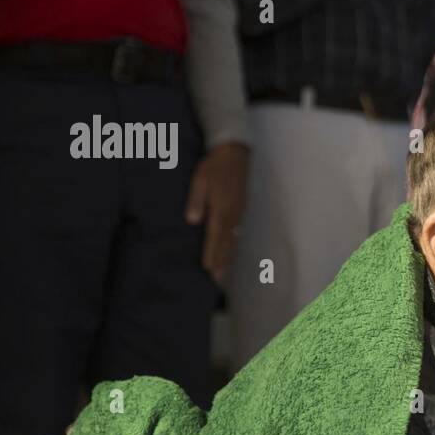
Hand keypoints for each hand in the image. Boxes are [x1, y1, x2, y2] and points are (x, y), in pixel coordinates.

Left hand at [185, 141, 248, 285]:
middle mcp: (233, 214)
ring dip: (228, 256)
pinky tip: (230, 250)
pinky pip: (238, 232)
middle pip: (227, 243)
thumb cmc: (213, 166)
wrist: (235, 153)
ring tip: (223, 272)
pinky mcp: (242, 209)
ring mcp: (240, 212)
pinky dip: (233, 245)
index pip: (215, 236)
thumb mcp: (200, 179)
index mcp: (221, 208)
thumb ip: (196, 200)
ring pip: (234, 240)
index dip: (211, 253)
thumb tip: (192, 220)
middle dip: (221, 262)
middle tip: (217, 281)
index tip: (207, 269)